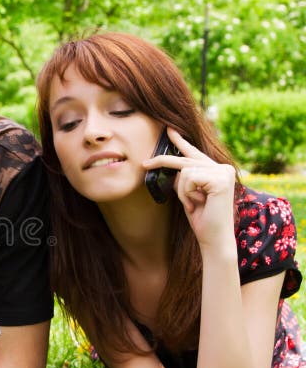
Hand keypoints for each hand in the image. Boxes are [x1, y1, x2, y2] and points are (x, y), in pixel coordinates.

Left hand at [143, 128, 235, 248]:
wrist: (213, 237)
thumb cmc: (201, 217)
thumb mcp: (187, 193)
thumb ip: (182, 178)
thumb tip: (167, 163)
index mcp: (217, 169)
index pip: (194, 152)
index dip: (180, 141)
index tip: (168, 130)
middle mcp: (223, 167)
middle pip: (184, 159)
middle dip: (163, 162)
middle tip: (144, 164)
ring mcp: (224, 172)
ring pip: (184, 170)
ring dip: (182, 192)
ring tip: (193, 205)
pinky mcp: (221, 179)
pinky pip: (189, 178)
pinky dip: (187, 193)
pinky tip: (198, 204)